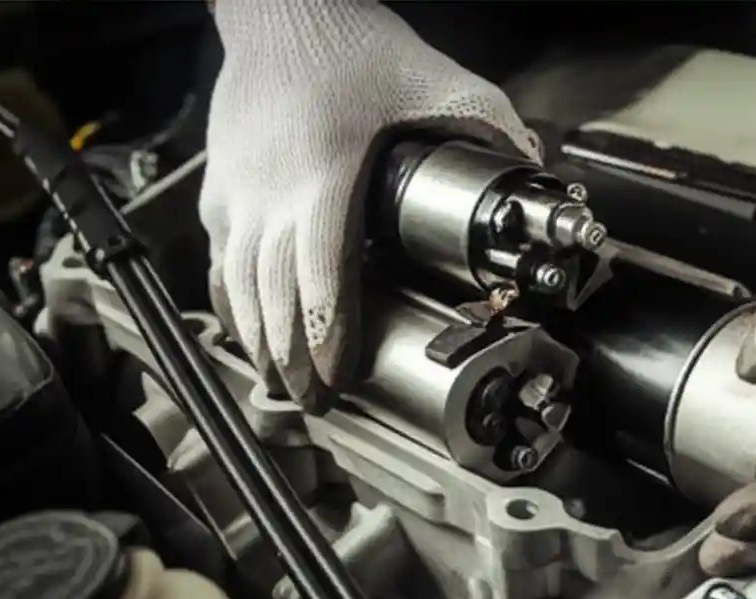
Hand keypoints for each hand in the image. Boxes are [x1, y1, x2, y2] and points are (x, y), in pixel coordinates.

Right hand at [201, 0, 539, 412]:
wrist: (281, 13)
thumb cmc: (353, 46)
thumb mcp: (440, 82)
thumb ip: (494, 131)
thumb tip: (535, 175)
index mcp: (325, 176)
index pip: (323, 281)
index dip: (329, 341)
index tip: (338, 380)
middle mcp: (270, 196)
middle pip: (275, 302)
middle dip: (295, 362)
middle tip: (317, 403)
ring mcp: (237, 196)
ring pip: (239, 291)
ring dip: (261, 344)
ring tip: (283, 385)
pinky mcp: (220, 192)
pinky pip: (222, 264)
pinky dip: (233, 306)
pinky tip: (248, 333)